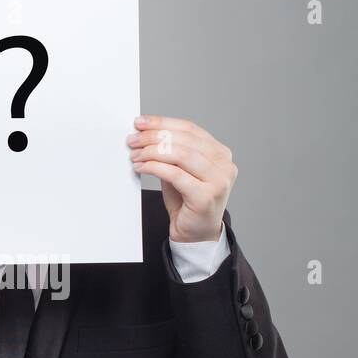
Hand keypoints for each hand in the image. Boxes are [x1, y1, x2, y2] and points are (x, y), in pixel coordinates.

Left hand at [128, 116, 236, 243]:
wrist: (196, 234)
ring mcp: (218, 180)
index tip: (141, 123)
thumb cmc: (188, 203)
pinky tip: (142, 167)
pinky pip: (175, 174)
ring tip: (136, 155)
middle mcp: (224, 164)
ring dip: (152, 152)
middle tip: (133, 140)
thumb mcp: (180, 170)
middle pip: (184, 140)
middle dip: (154, 137)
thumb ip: (171, 152)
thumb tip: (144, 132)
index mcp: (220, 153)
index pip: (190, 129)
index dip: (162, 123)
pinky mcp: (206, 196)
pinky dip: (154, 168)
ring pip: (181, 154)